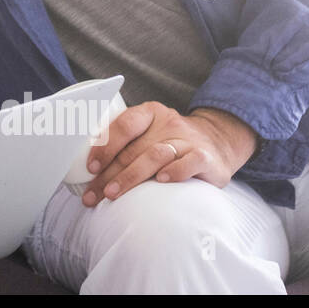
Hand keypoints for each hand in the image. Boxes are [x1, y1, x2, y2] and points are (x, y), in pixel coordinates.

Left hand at [80, 102, 257, 206]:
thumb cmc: (171, 142)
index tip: (90, 168)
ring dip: (131, 177)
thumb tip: (89, 173)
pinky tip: (161, 181)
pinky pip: (189, 162)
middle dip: (109, 174)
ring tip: (113, 194)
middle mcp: (168, 123)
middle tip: (93, 194)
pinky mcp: (206, 157)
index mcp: (150, 113)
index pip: (124, 125)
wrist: (219, 142)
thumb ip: (126, 145)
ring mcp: (188, 139)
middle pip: (134, 149)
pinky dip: (174, 171)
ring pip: (155, 155)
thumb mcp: (149, 134)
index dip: (105, 146)